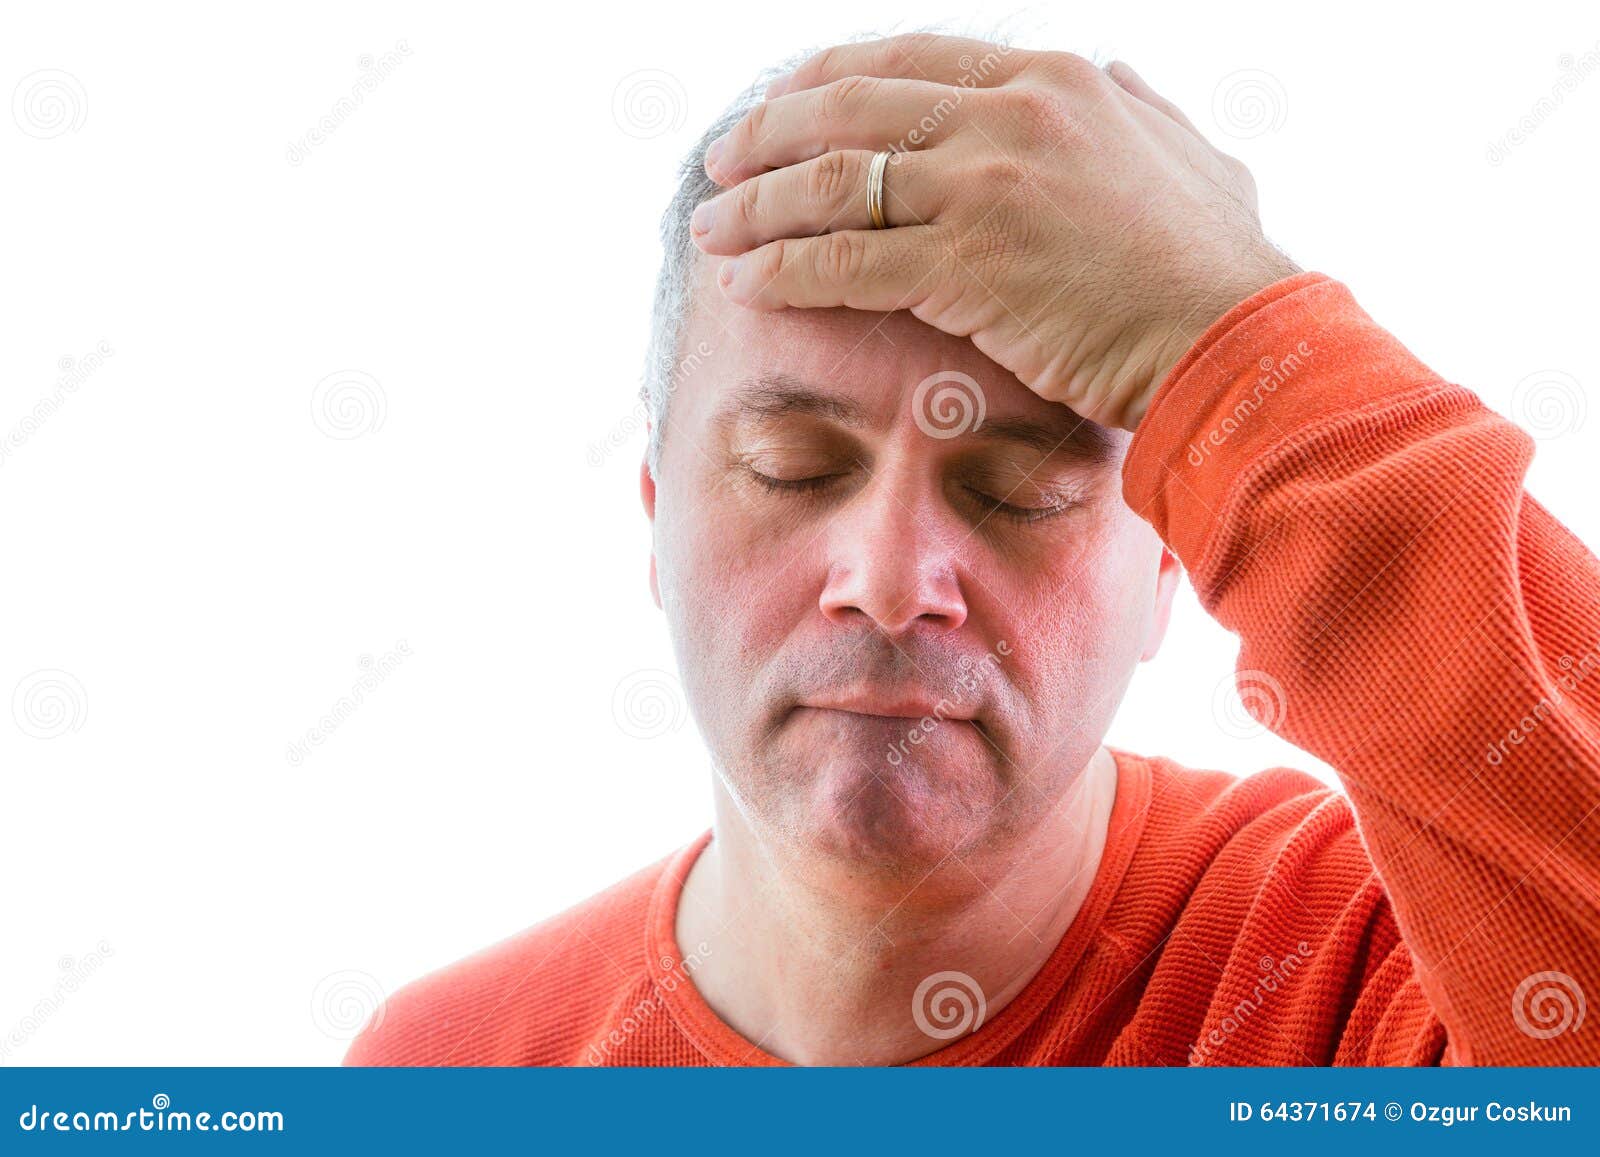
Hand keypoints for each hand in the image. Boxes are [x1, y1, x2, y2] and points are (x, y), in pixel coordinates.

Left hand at [690, 33, 1301, 431]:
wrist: (1230, 339)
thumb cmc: (1212, 266)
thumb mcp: (1187, 154)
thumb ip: (1138, 107)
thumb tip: (1117, 77)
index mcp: (1051, 81)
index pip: (906, 62)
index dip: (826, 81)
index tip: (782, 106)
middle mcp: (1008, 116)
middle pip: (849, 109)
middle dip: (769, 135)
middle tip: (720, 165)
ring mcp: (984, 186)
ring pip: (834, 183)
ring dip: (757, 207)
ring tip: (711, 230)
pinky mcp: (966, 266)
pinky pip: (845, 259)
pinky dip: (785, 269)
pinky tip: (746, 282)